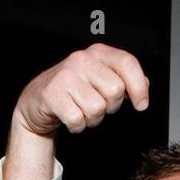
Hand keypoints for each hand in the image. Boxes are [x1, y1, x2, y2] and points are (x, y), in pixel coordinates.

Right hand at [13, 43, 148, 137]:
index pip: (127, 63)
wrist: (36, 101)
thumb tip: (144, 85)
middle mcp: (81, 60)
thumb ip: (122, 79)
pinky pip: (78, 120)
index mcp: (97, 53)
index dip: (139, 87)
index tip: (141, 105)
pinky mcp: (52, 95)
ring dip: (92, 119)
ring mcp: (65, 76)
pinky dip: (77, 126)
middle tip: (98, 107)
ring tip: (82, 112)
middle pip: (115, 90)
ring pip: (97, 108)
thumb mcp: (99, 79)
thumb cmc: (72, 91)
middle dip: (111, 107)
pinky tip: (70, 119)